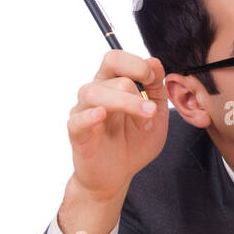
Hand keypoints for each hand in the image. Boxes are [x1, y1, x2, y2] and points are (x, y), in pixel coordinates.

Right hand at [67, 50, 168, 202]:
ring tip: (144, 122)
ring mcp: (84, 112)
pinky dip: (90, 115)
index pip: (117, 58)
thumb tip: (154, 61)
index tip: (155, 81)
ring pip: (94, 92)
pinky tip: (102, 115)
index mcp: (113, 85)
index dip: (138, 64)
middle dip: (136, 84)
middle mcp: (96, 93)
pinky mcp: (77, 134)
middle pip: (109, 69)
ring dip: (126, 103)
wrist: (118, 175)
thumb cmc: (134, 143)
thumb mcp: (156, 115)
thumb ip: (156, 89)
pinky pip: (78, 119)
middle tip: (152, 110)